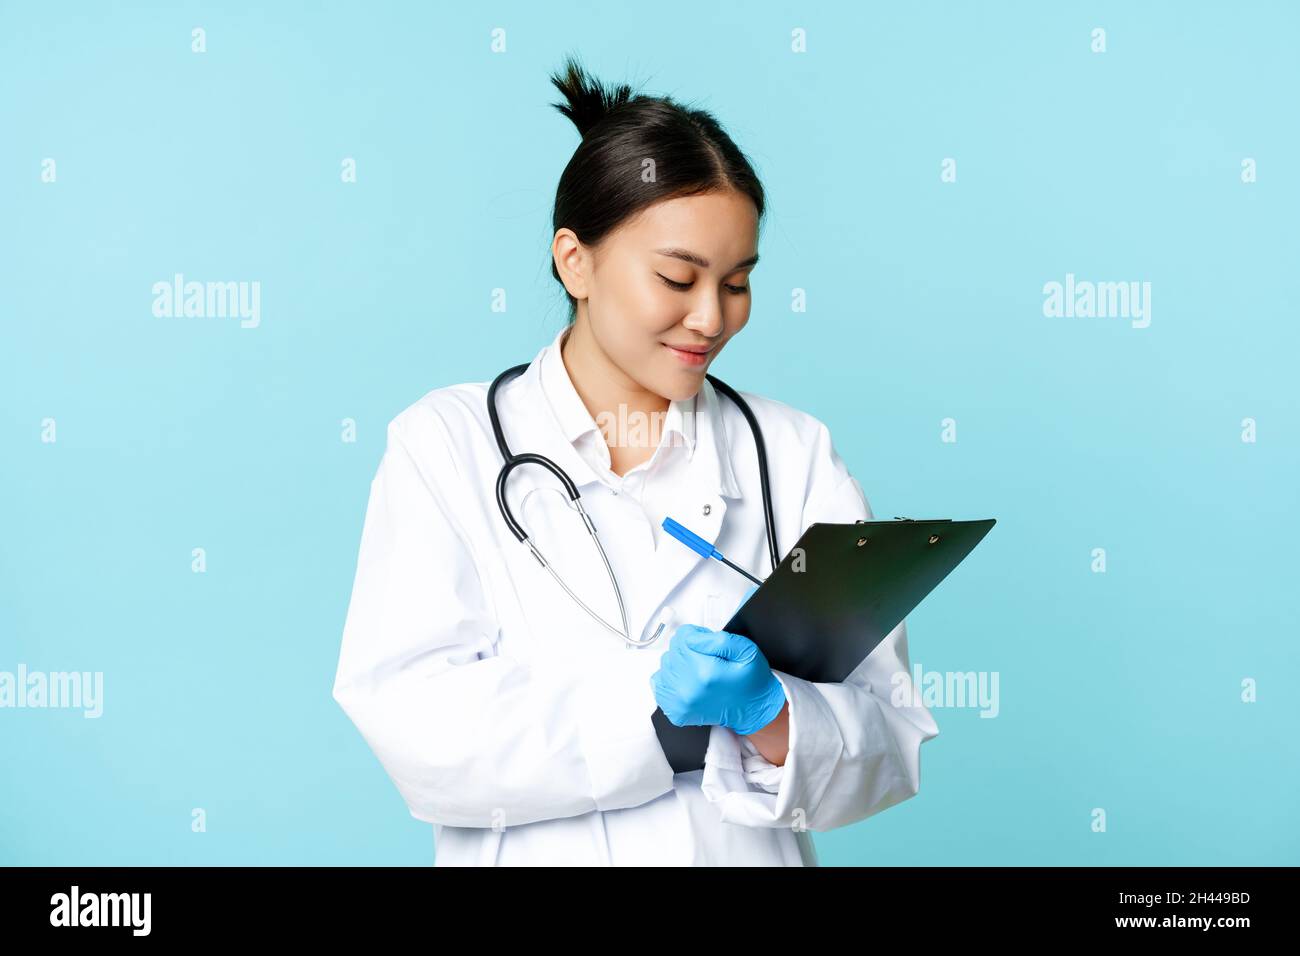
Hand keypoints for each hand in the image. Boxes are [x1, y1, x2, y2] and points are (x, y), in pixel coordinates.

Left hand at [650, 610, 785, 735]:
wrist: (753, 710)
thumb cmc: (751, 681)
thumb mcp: (746, 650)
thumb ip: (718, 639)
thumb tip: (691, 638)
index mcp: (705, 672)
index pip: (682, 637)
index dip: (697, 635)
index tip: (708, 644)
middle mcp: (689, 689)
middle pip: (673, 650)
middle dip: (688, 649)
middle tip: (707, 658)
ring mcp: (680, 702)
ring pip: (665, 665)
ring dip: (679, 664)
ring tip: (699, 670)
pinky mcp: (676, 711)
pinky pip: (659, 684)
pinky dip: (670, 679)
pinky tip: (687, 681)